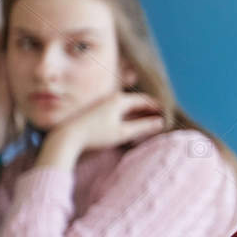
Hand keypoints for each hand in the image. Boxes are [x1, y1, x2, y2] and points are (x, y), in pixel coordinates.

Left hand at [43, 92, 166, 160]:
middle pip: (137, 102)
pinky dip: (129, 117)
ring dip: (139, 114)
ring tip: (149, 125)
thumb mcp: (123, 133)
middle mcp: (111, 98)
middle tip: (162, 120)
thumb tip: (160, 122)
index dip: (158, 107)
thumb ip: (143, 126)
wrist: (66, 137)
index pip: (146, 100)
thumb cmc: (95, 135)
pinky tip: (131, 128)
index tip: (169, 114)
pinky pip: (119, 111)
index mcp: (120, 100)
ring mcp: (103, 104)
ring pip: (127, 107)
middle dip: (150, 111)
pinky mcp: (97, 111)